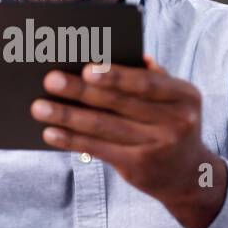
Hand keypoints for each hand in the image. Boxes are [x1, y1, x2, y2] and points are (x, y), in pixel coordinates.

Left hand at [30, 56, 227, 227]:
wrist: (188, 175)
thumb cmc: (170, 124)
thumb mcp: (173, 100)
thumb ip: (151, 78)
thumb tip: (117, 52)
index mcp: (185, 96)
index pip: (146, 83)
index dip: (116, 76)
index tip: (86, 68)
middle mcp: (177, 122)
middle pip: (119, 103)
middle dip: (81, 91)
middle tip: (50, 80)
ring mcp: (158, 146)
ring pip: (104, 127)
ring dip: (68, 116)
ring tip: (39, 107)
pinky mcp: (139, 167)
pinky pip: (99, 149)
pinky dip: (72, 140)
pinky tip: (50, 132)